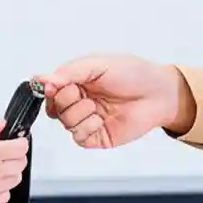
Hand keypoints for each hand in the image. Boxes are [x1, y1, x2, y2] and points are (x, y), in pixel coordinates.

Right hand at [0, 121, 28, 202]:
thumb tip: (1, 125)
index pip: (22, 147)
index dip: (19, 142)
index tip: (13, 141)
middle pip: (21, 163)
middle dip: (15, 155)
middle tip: (2, 153)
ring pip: (16, 180)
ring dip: (9, 172)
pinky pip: (5, 197)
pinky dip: (2, 190)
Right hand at [34, 53, 192, 148]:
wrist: (159, 93)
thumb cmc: (135, 74)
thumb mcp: (98, 64)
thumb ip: (69, 72)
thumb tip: (43, 79)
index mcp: (78, 80)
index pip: (50, 88)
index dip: (48, 89)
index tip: (52, 86)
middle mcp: (81, 100)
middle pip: (54, 107)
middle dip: (65, 100)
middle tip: (80, 92)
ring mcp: (88, 119)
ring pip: (65, 123)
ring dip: (77, 113)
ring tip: (95, 106)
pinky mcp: (97, 136)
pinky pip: (79, 137)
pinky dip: (86, 127)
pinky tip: (99, 119)